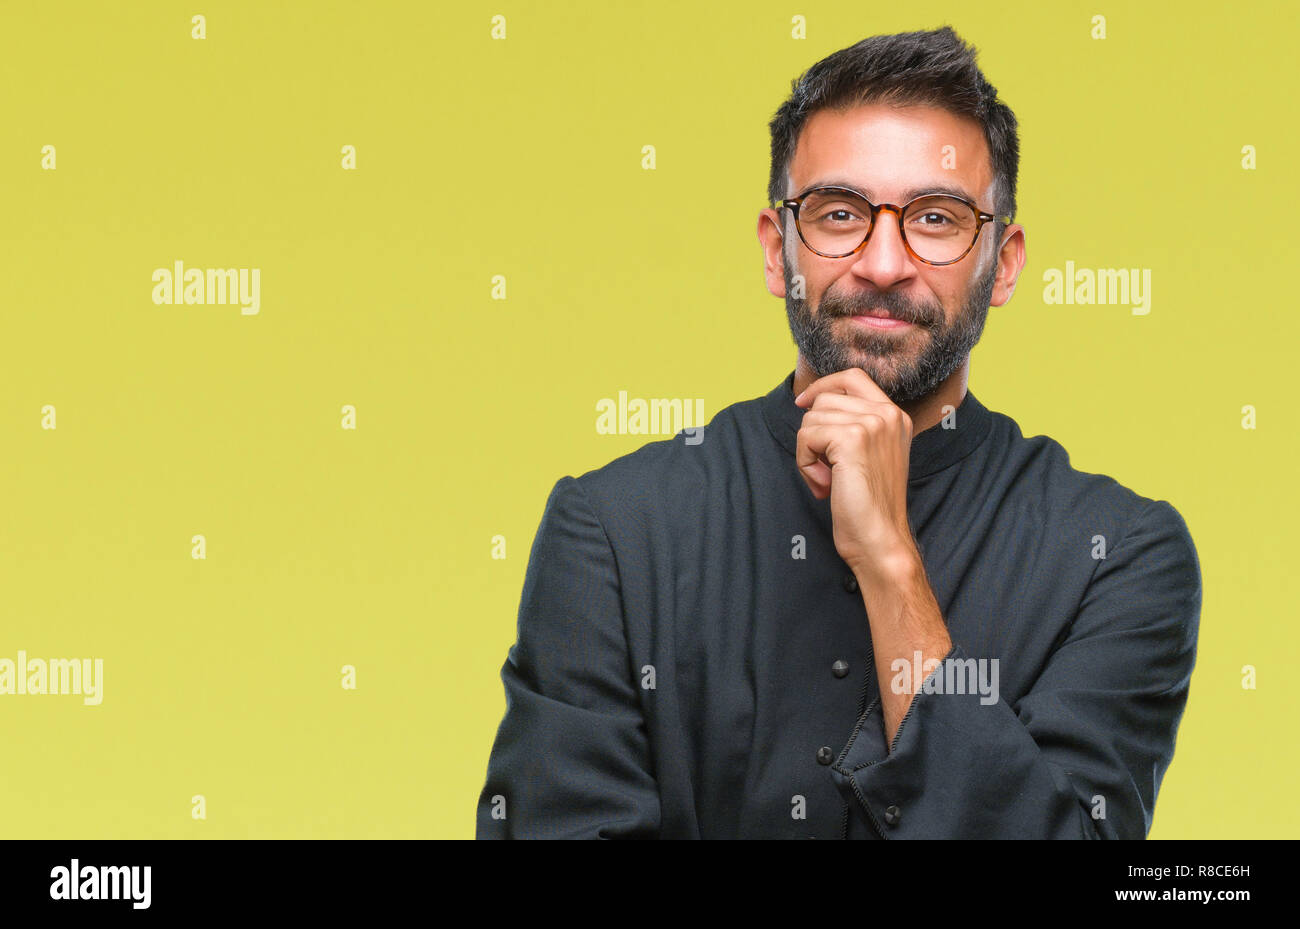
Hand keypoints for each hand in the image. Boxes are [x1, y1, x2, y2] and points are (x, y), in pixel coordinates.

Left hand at [793, 368, 916, 576]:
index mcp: (896, 416)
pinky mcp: (852, 438)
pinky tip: (824, 486)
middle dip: (813, 435)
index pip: (853, 377)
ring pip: (811, 419)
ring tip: (828, 481)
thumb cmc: (869, 507)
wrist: (880, 539)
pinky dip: (805, 464)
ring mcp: (872, 424)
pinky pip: (806, 437)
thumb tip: (812, 404)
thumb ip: (854, 427)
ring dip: (808, 453)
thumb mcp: (870, 456)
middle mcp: (888, 415)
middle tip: (826, 471)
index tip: (802, 404)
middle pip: (824, 400)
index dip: (822, 385)